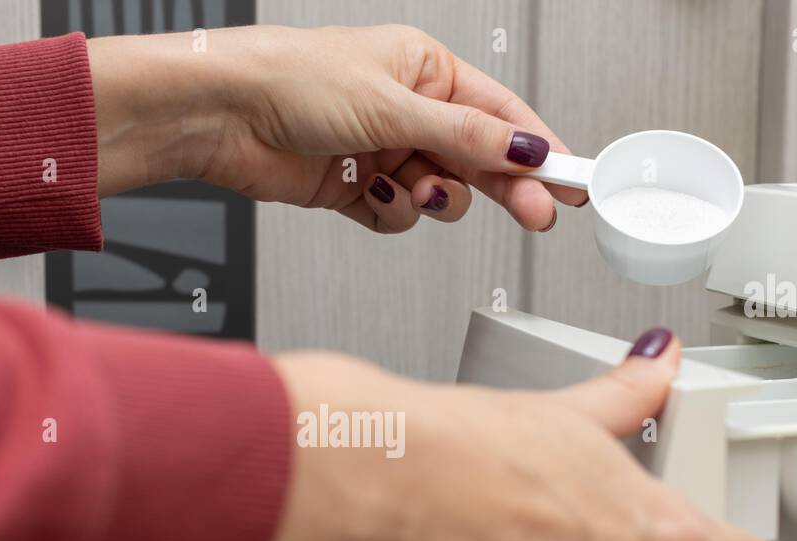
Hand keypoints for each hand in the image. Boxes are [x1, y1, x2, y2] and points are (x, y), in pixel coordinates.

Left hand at [87, 25, 585, 232]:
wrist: (221, 115)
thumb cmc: (291, 79)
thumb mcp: (394, 104)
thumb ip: (466, 134)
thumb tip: (523, 147)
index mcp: (426, 70)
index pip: (502, 114)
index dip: (541, 149)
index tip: (575, 179)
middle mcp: (408, 110)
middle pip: (479, 159)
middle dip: (503, 187)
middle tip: (537, 215)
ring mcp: (382, 151)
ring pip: (439, 193)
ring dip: (429, 198)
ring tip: (408, 186)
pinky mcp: (354, 188)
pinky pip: (397, 214)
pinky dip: (388, 211)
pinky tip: (366, 192)